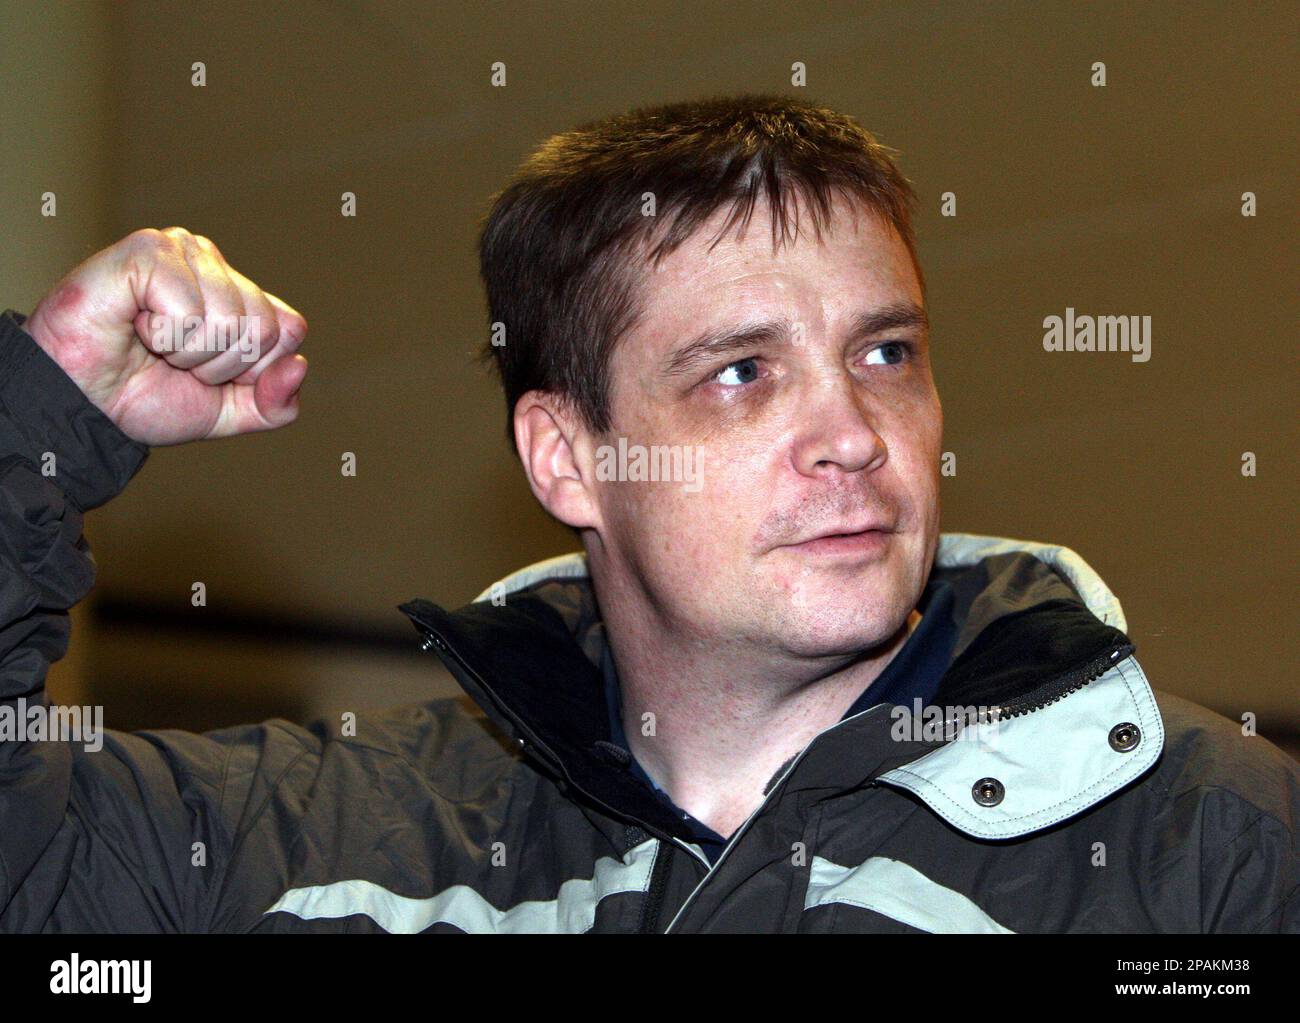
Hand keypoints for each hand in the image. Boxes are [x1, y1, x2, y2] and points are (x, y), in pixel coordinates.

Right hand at [23, 227, 307, 444]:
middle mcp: (213, 262)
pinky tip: (134, 324)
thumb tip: (299, 366)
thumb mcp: (228, 412)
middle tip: (172, 359)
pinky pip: (191, 312)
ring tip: (151, 342)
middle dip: (217, 365)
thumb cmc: (145, 397)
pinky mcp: (149, 250)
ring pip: (229, 321)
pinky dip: (163, 336)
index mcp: (237, 291)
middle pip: (262, 327)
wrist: (82, 406)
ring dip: (187, 353)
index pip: (287, 330)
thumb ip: (276, 403)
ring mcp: (182, 249)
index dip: (251, 369)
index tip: (205, 373)